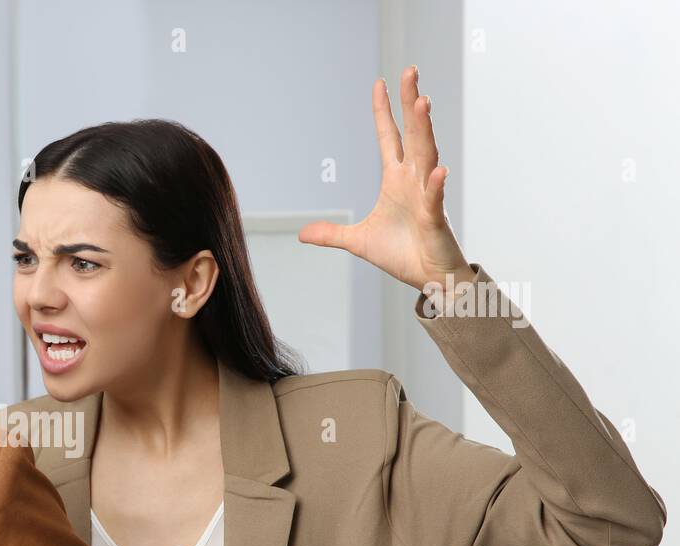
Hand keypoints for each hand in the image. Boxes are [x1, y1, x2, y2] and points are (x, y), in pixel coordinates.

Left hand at [299, 65, 474, 293]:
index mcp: (396, 180)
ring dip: (425, 130)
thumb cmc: (401, 253)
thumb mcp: (358, 242)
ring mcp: (427, 196)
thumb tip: (302, 233)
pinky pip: (435, 199)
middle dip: (410, 103)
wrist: (428, 278)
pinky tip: (437, 170)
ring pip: (427, 156)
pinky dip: (436, 186)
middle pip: (413, 134)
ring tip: (422, 103)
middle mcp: (414, 180)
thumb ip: (331, 234)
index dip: (384, 111)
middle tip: (409, 72)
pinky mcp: (435, 219)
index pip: (390, 138)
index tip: (380, 83)